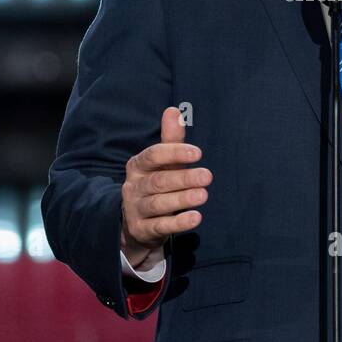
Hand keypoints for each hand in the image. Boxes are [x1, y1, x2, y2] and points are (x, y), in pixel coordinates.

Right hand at [120, 107, 211, 265]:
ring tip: (203, 195)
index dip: (174, 153)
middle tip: (207, 176)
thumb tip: (173, 110)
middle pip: (158, 181)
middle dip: (183, 178)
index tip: (197, 153)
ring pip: (158, 204)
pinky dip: (178, 222)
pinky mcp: (141, 230)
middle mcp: (133, 187)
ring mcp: (135, 210)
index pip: (153, 155)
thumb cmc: (156, 185)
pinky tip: (195, 217)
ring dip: (181, 199)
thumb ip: (170, 140)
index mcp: (137, 166)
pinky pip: (160, 226)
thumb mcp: (163, 163)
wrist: (137, 223)